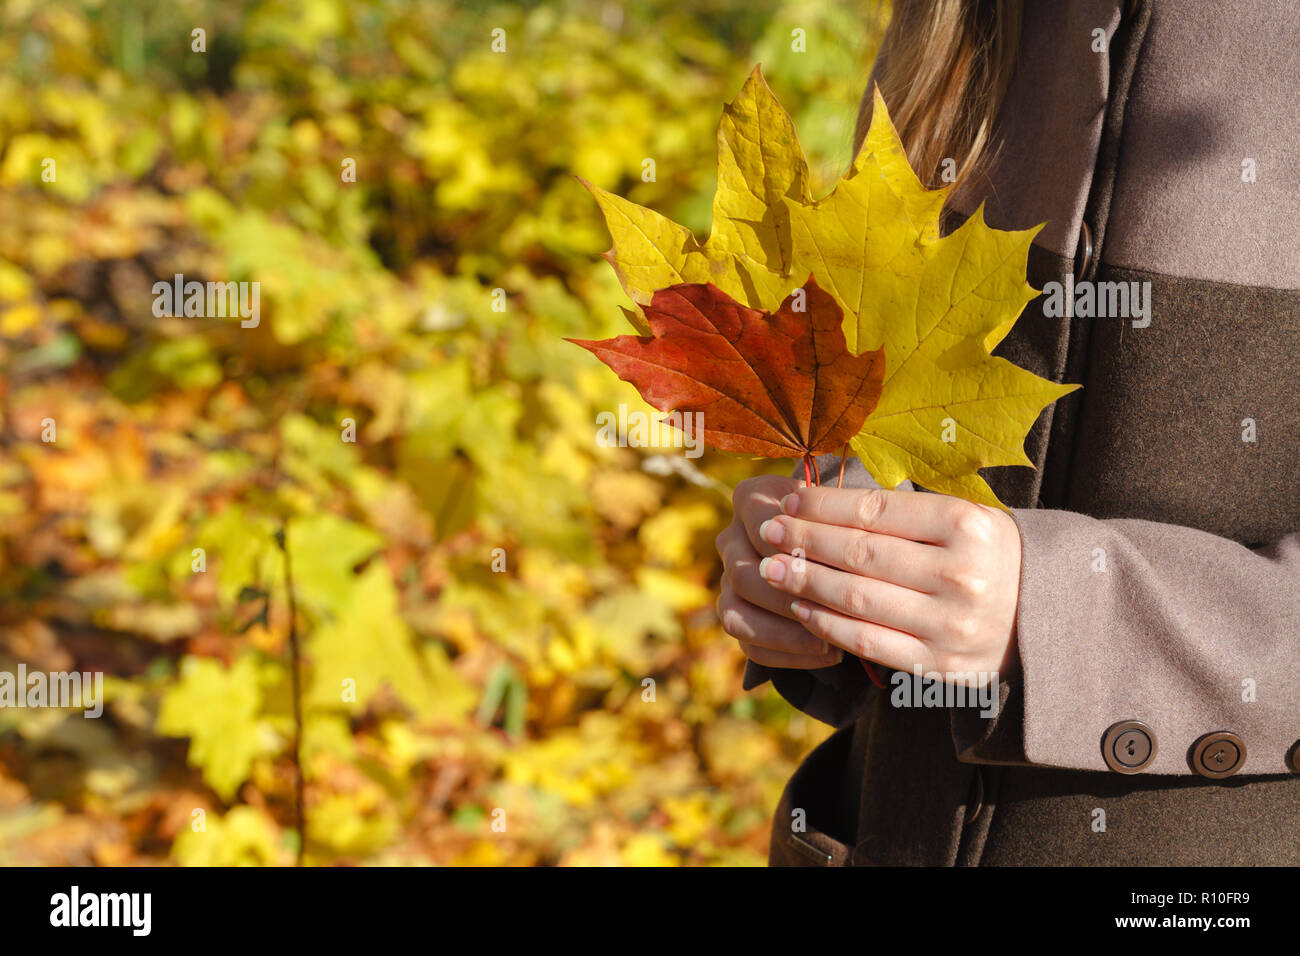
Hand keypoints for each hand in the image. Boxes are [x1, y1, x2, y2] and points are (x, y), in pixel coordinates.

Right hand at [715, 475, 845, 669]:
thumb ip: (842, 519)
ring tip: (828, 642)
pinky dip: (788, 654)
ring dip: (783, 632)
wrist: (844, 546)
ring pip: (736, 614)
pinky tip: (826, 654)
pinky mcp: (739, 617)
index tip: (833, 564)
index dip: (797, 547)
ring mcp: (728, 581)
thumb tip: (848, 544)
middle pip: (743, 574)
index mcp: (752, 499)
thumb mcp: (849, 508)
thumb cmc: (851, 522)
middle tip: (829, 611)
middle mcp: (731, 538)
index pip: (762, 524)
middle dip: (788, 598)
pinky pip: (750, 646)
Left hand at [753, 485, 1021, 679]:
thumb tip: (822, 496)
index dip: (823, 506)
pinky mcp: (939, 665)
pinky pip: (868, 642)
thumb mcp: (964, 517)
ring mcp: (950, 625)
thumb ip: (903, 510)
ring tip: (771, 569)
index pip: (876, 512)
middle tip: (767, 532)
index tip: (788, 500)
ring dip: (805, 583)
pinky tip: (801, 607)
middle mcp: (961, 575)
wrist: (1045, 617)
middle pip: (860, 555)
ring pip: (858, 600)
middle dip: (804, 541)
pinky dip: (827, 624)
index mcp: (967, 526)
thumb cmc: (986, 555)